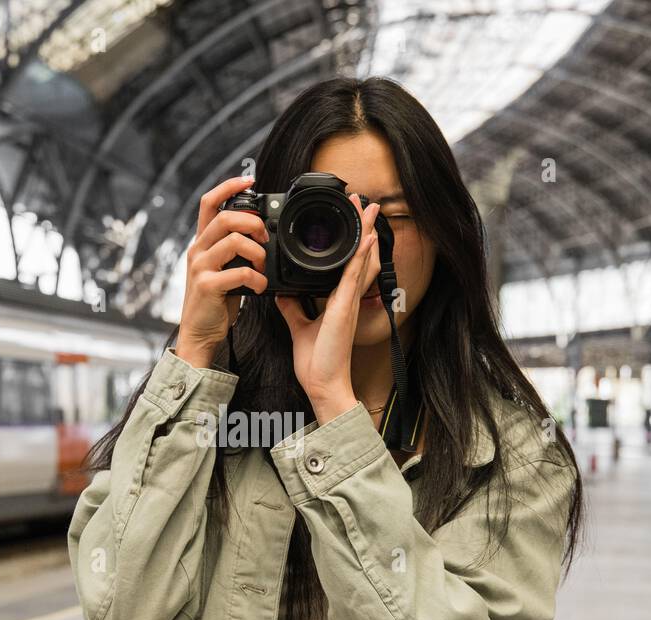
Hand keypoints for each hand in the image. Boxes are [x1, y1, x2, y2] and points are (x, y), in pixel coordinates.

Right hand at [175, 175, 269, 366]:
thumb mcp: (222, 269)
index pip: (209, 202)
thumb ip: (233, 250)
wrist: (199, 335)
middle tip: (265, 238)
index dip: (228, 186)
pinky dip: (257, 279)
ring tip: (262, 268)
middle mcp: (197, 251)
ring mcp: (200, 268)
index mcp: (201, 243)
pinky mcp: (207, 286)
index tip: (249, 180)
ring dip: (258, 253)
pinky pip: (240, 272)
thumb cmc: (215, 303)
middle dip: (253, 223)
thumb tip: (260, 232)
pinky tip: (260, 287)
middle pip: (226, 218)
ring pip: (235, 241)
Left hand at [275, 195, 381, 422]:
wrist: (323, 385)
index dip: (351, 243)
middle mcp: (347, 299)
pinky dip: (361, 257)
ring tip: (367, 209)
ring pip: (360, 260)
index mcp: (337, 302)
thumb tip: (283, 292)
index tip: (348, 221)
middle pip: (359, 257)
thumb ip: (293, 307)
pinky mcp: (345, 309)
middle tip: (363, 203)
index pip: (347, 265)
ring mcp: (349, 302)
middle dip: (362, 230)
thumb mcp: (299, 327)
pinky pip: (354, 277)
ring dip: (365, 234)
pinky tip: (367, 239)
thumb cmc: (317, 363)